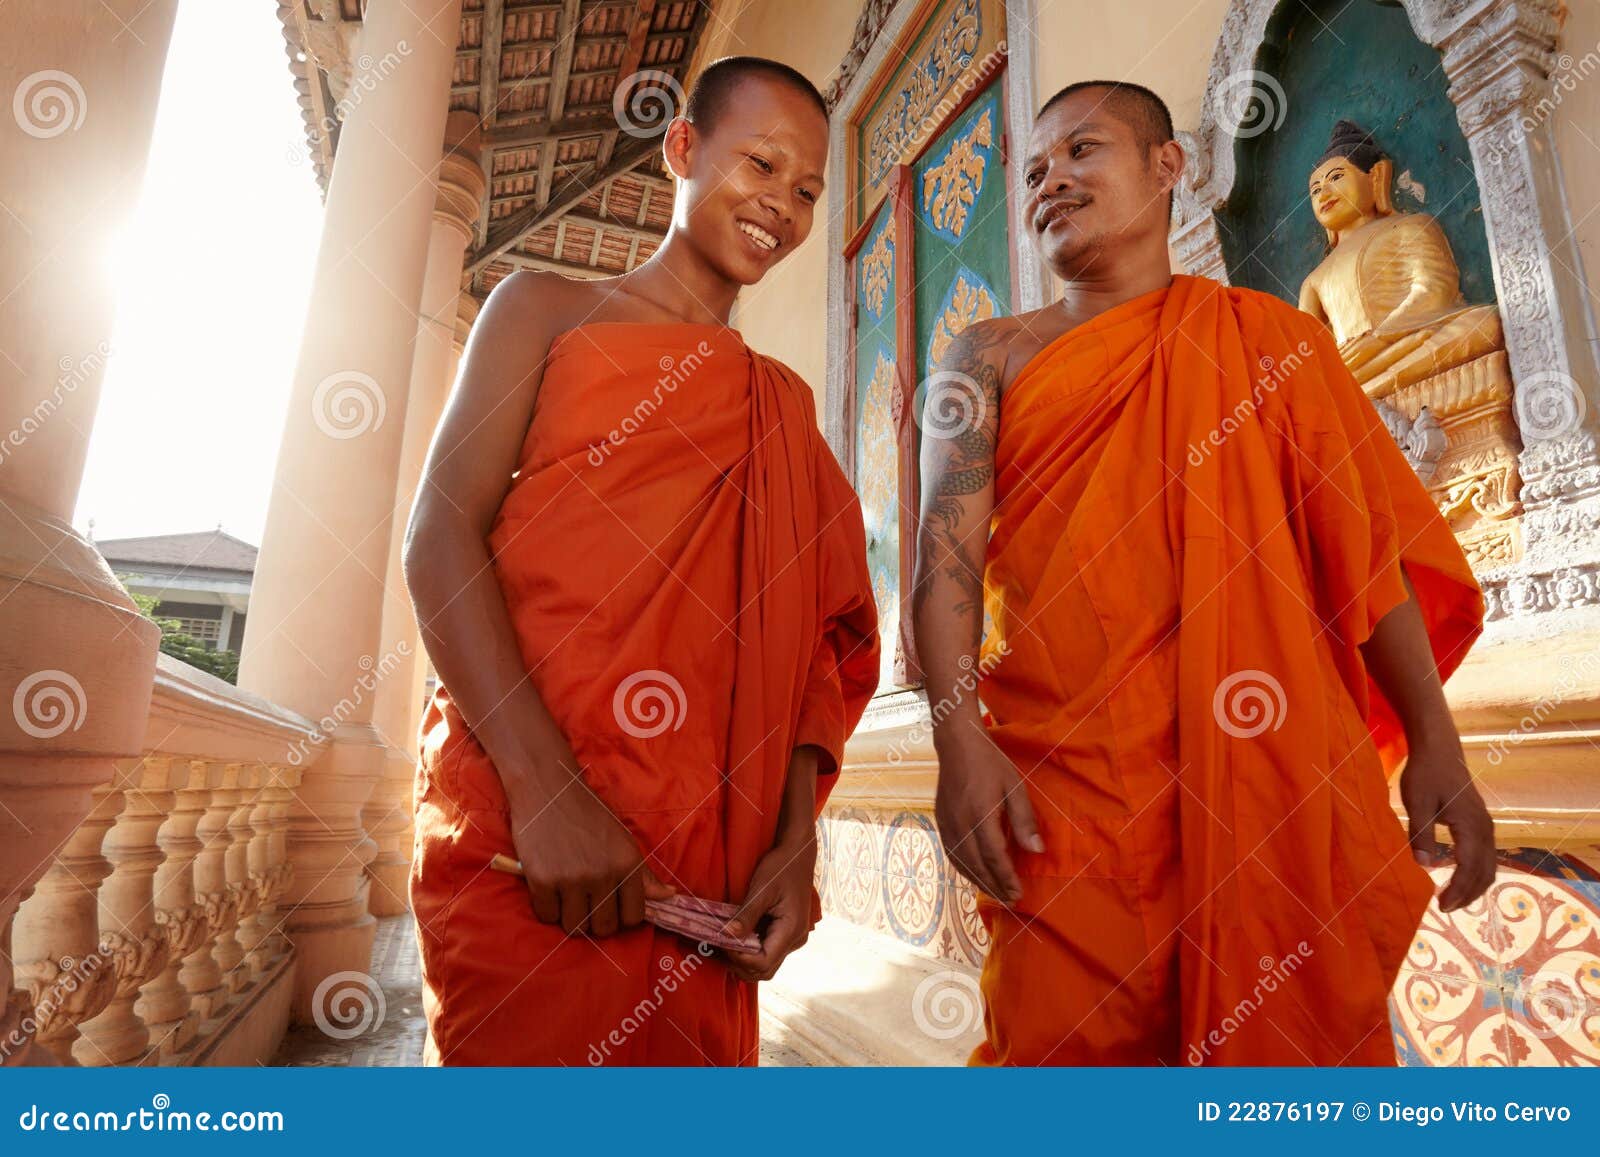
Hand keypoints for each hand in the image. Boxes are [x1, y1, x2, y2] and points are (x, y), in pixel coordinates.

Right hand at [504, 754, 673, 936]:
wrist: (548, 790)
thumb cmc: (588, 815)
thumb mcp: (623, 840)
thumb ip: (643, 874)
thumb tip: (669, 895)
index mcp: (627, 864)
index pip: (633, 917)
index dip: (622, 916)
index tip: (612, 906)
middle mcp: (603, 874)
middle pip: (604, 928)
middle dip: (597, 921)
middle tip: (587, 902)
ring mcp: (571, 879)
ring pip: (576, 927)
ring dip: (572, 917)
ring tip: (568, 896)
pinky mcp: (541, 881)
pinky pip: (548, 917)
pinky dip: (548, 908)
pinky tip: (549, 889)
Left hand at [721, 833, 817, 981]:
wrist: (798, 855)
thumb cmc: (781, 868)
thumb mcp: (761, 889)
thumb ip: (746, 915)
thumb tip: (727, 936)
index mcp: (791, 930)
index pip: (764, 962)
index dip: (740, 959)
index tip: (722, 944)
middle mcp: (795, 940)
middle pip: (765, 970)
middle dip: (740, 965)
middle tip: (718, 949)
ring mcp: (792, 938)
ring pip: (766, 964)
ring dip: (744, 961)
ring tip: (723, 946)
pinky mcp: (786, 933)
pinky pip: (768, 951)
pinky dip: (750, 952)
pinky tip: (734, 939)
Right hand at [933, 724, 1042, 904]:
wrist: (957, 745)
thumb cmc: (991, 763)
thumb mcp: (1015, 787)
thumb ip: (1024, 820)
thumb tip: (1037, 851)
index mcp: (980, 815)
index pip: (994, 857)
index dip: (1006, 878)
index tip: (1018, 893)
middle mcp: (960, 824)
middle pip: (976, 865)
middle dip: (994, 886)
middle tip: (1009, 901)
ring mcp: (947, 823)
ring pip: (961, 862)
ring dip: (978, 881)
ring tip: (994, 893)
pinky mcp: (941, 821)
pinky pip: (951, 853)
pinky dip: (963, 869)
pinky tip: (974, 874)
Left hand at [1400, 736, 1495, 911]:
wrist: (1440, 749)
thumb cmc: (1425, 773)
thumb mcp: (1417, 803)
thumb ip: (1421, 834)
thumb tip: (1425, 866)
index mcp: (1471, 825)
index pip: (1469, 868)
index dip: (1458, 890)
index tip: (1441, 906)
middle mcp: (1486, 828)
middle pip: (1485, 872)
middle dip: (1467, 894)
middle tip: (1445, 909)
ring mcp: (1487, 826)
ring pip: (1489, 866)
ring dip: (1473, 886)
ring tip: (1452, 900)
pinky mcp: (1481, 823)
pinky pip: (1486, 856)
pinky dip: (1476, 873)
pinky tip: (1459, 879)